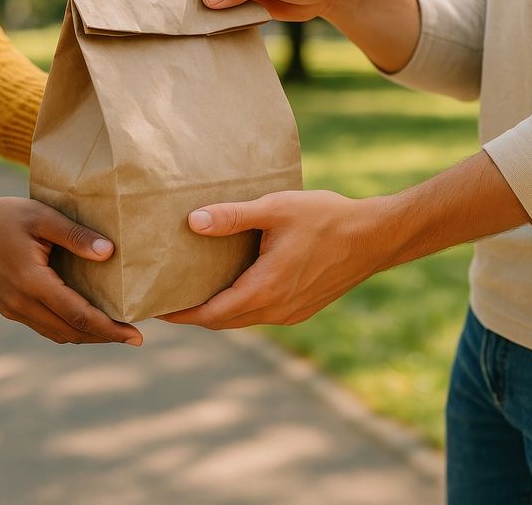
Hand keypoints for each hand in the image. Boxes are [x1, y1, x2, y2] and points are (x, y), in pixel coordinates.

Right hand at [0, 188, 142, 345]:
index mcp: (32, 282)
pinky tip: (83, 320)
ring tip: (113, 331)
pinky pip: (43, 326)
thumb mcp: (41, 216)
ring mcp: (12, 309)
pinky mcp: (7, 307)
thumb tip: (109, 253)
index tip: (136, 336)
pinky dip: (67, 328)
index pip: (79, 316)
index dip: (110, 329)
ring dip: (86, 336)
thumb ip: (75, 235)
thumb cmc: (2, 216)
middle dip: (104, 337)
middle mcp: (21, 303)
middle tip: (133, 336)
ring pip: (57, 334)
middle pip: (71, 332)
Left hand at [160, 190, 399, 328]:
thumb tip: (192, 221)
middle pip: (224, 322)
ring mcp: (292, 313)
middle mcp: (277, 310)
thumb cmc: (327, 218)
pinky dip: (241, 305)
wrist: (377, 236)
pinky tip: (234, 284)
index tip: (155, 308)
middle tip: (168, 299)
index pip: (211, 314)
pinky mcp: (304, 308)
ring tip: (196, 291)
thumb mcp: (276, 209)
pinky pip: (262, 313)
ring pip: (244, 319)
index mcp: (265, 290)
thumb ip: (233, 216)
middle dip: (195, 314)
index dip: (181, 314)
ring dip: (219, 310)